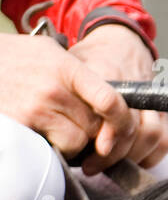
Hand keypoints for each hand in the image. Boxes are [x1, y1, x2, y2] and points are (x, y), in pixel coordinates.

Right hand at [0, 31, 134, 173]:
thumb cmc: (13, 56)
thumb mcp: (49, 51)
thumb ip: (82, 71)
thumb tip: (116, 97)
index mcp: (67, 69)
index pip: (110, 100)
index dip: (122, 121)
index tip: (123, 128)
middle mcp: (54, 90)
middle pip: (96, 127)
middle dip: (97, 132)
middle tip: (85, 126)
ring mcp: (36, 109)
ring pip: (78, 142)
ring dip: (75, 142)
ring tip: (62, 127)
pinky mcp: (21, 126)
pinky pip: (54, 148)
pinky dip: (55, 147)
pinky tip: (46, 133)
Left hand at [70, 23, 167, 170]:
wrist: (120, 44)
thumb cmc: (89, 61)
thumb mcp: (68, 68)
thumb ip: (61, 94)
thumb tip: (47, 130)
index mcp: (107, 75)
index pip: (113, 110)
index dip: (105, 138)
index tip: (87, 157)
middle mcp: (134, 87)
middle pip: (132, 130)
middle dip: (113, 155)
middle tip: (92, 166)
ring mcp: (152, 100)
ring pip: (152, 136)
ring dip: (132, 156)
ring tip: (111, 165)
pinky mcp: (163, 111)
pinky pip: (165, 140)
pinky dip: (151, 155)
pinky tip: (132, 161)